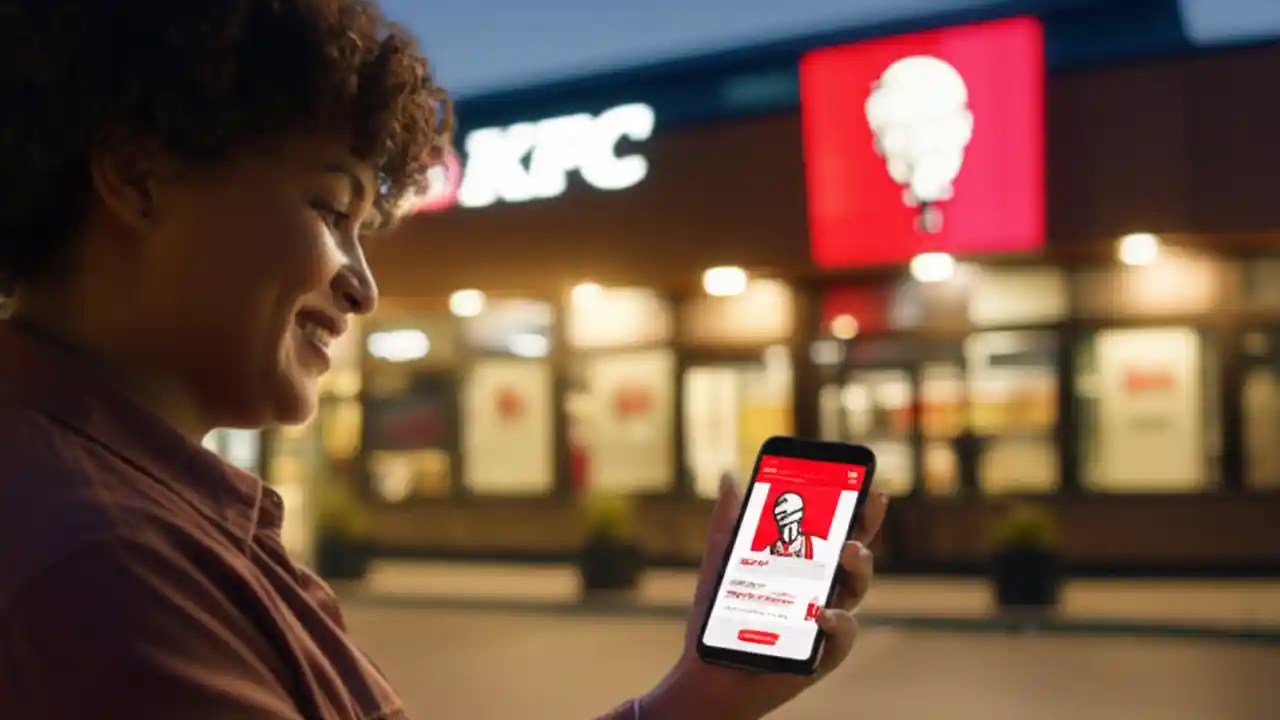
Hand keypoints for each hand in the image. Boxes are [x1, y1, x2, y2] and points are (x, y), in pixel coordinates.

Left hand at [641, 474, 888, 719]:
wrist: (707, 665)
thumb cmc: (719, 614)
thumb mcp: (722, 560)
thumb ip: (729, 520)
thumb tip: (730, 476)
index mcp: (805, 564)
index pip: (838, 532)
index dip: (859, 511)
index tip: (870, 487)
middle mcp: (822, 589)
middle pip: (856, 555)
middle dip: (866, 529)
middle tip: (865, 508)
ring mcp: (826, 621)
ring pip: (857, 589)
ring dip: (859, 566)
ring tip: (845, 551)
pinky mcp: (822, 653)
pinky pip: (842, 635)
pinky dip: (838, 621)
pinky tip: (822, 612)